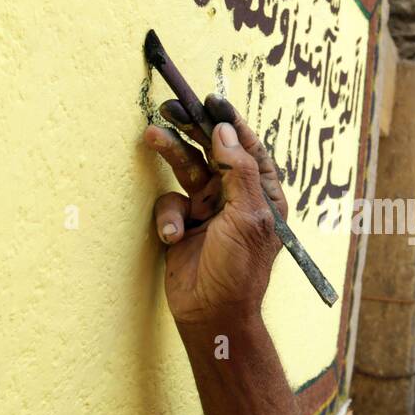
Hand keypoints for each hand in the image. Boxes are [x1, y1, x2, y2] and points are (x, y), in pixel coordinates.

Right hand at [143, 95, 287, 329]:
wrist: (212, 313)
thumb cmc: (240, 269)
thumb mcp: (248, 216)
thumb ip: (236, 171)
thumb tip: (225, 131)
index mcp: (262, 193)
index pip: (247, 148)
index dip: (230, 122)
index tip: (211, 100)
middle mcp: (236, 196)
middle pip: (213, 151)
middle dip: (192, 129)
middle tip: (170, 107)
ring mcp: (208, 209)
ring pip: (187, 169)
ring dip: (172, 153)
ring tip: (153, 136)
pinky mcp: (183, 223)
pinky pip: (169, 204)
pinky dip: (168, 217)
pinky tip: (174, 236)